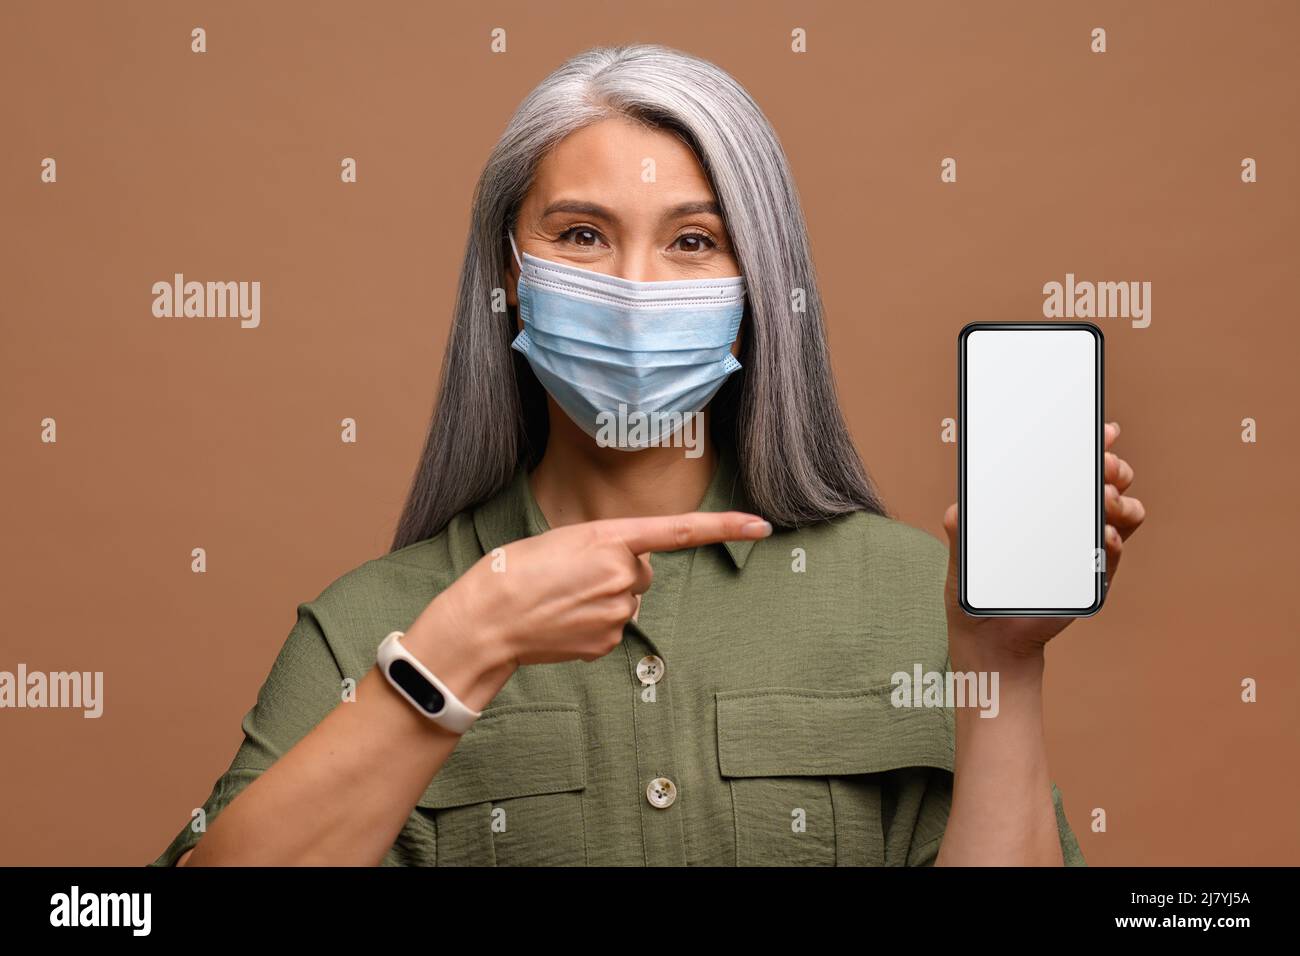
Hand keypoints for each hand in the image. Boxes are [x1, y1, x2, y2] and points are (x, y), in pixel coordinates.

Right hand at [433, 510, 771, 668]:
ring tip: (561, 598)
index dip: (725, 526)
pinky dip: (592, 624)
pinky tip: (563, 621)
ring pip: (627, 600)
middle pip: (642, 570)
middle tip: (572, 575)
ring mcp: (618, 611)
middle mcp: (622, 574)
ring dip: (603, 598)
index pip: (680, 531)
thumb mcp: (562, 540)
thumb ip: (607, 548)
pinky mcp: (608, 641)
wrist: (487, 620)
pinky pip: (614, 627)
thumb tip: (633, 575)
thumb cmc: (516, 570)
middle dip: (617, 571)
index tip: (762, 525)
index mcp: (609, 538)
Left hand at [942, 421, 1145, 668]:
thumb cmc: (975, 590)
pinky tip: (1103, 536)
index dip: (1092, 444)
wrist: (990, 637)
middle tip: (1104, 465)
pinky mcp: (1094, 574)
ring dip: (1120, 499)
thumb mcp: (961, 554)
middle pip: (1108, 479)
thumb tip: (956, 508)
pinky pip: (1115, 549)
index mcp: (1040, 504)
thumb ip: (959, 529)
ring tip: (1103, 500)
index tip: (1102, 430)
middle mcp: (1069, 519)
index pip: (1072, 465)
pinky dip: (1114, 538)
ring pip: (1125, 509)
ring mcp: (1085, 545)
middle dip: (1112, 465)